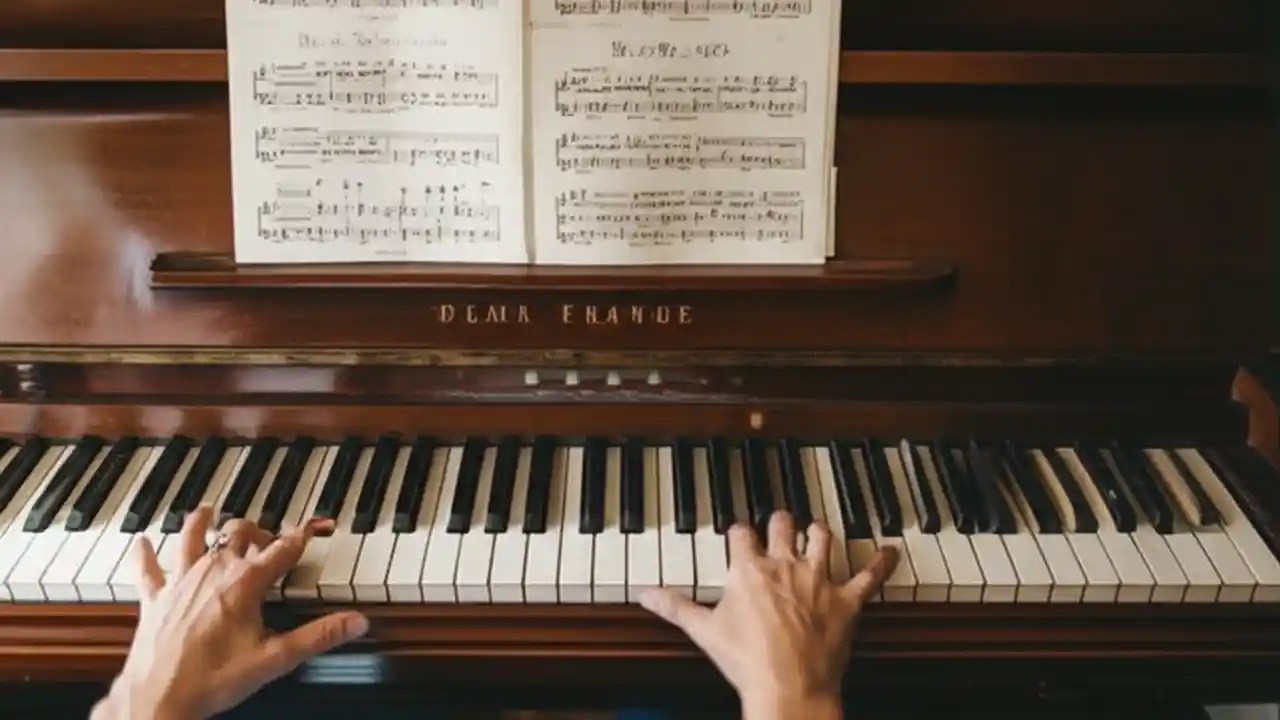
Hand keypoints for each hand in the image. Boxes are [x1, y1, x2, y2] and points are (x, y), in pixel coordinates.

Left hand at [91, 506, 369, 719]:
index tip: (312, 527)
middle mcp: (212, 572)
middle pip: (238, 534)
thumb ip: (318, 637)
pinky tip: (142, 541)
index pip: (281, 549)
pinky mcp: (155, 599)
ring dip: (201, 522)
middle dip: (257, 530)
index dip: (300, 536)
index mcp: (244, 583)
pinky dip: (145, 553)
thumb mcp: (274, 659)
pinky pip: (148, 568)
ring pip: (193, 538)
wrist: (158, 698)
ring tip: (207, 509)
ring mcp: (181, 582)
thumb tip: (354, 622)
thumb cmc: (212, 679)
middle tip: (267, 535)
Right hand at [640, 511, 897, 719]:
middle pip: (782, 525)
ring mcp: (819, 581)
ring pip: (823, 538)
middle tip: (778, 524)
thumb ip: (674, 606)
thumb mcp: (703, 631)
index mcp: (749, 569)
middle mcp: (785, 565)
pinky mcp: (847, 601)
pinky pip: (870, 575)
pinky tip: (891, 550)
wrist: (788, 688)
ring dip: (819, 532)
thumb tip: (644, 593)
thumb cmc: (745, 661)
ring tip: (817, 529)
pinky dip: (882, 562)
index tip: (737, 535)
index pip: (741, 533)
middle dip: (779, 522)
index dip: (738, 533)